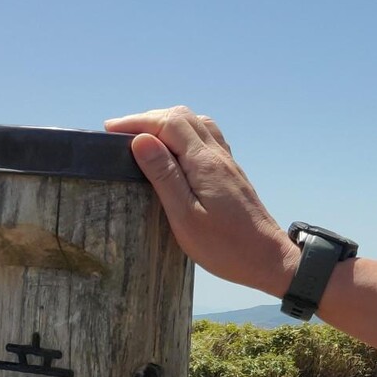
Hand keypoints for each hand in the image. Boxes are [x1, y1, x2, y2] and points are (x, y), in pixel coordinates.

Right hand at [104, 107, 295, 294]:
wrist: (267, 258)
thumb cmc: (224, 246)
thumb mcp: (185, 216)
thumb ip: (164, 175)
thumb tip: (141, 140)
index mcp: (204, 163)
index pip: (169, 123)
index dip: (138, 121)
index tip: (109, 131)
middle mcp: (218, 155)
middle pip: (183, 117)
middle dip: (148, 119)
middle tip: (119, 133)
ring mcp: (227, 162)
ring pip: (196, 125)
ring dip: (167, 123)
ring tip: (142, 137)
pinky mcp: (230, 173)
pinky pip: (206, 138)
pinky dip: (184, 134)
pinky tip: (174, 150)